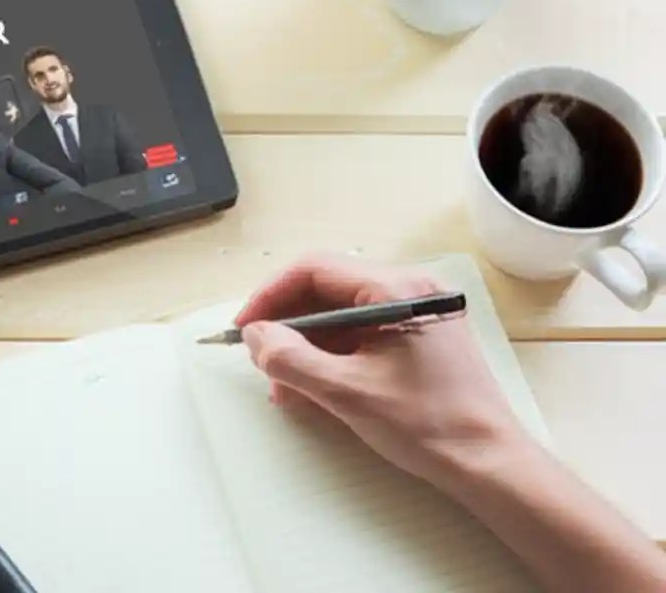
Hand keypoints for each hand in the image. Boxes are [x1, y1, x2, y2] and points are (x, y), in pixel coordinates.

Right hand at [233, 254, 526, 489]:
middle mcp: (409, 290)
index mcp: (397, 289)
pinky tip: (311, 388)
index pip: (315, 270)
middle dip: (287, 326)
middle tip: (259, 359)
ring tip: (283, 386)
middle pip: (326, 291)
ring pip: (340, 316)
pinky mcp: (417, 338)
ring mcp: (415, 313)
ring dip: (306, 347)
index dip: (271, 296)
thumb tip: (256, 337)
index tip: (245, 328)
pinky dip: (330, 358)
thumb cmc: (429, 425)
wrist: (488, 462)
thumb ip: (292, 360)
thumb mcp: (347, 393)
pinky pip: (360, 335)